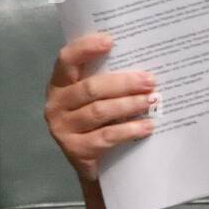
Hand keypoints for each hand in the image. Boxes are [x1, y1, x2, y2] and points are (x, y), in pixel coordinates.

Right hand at [45, 32, 157, 182]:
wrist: (96, 167)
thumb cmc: (100, 123)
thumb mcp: (99, 99)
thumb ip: (109, 82)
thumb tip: (143, 65)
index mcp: (60, 84)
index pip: (67, 60)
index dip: (86, 48)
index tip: (111, 40)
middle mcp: (56, 104)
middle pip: (91, 88)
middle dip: (124, 83)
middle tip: (150, 81)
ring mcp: (63, 128)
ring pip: (99, 111)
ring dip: (129, 105)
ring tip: (152, 101)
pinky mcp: (75, 150)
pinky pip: (106, 136)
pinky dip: (129, 130)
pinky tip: (147, 126)